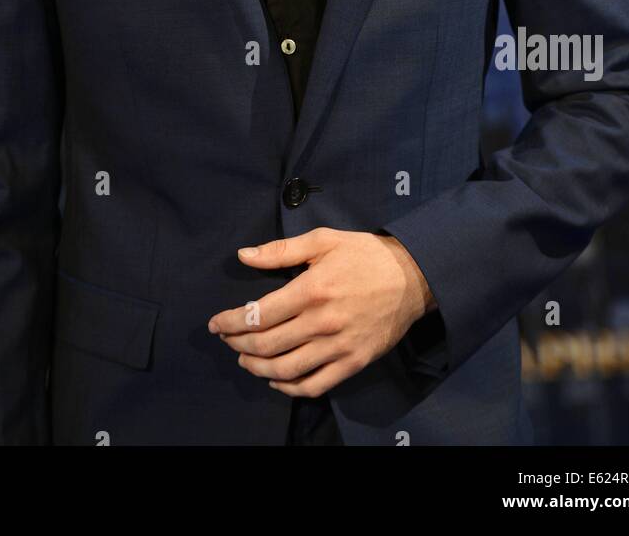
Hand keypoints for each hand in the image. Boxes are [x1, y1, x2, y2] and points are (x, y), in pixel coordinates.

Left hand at [206, 227, 436, 397]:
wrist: (412, 277)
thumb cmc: (365, 254)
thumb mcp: (323, 240)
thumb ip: (280, 250)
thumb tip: (243, 255)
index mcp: (312, 290)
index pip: (259, 315)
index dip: (231, 322)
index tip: (216, 324)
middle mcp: (322, 322)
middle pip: (267, 345)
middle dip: (238, 345)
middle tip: (227, 339)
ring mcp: (339, 346)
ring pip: (286, 369)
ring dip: (257, 368)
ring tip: (245, 360)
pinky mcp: (353, 362)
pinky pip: (315, 384)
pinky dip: (290, 387)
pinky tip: (276, 379)